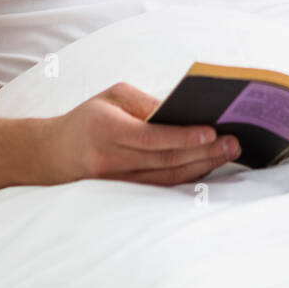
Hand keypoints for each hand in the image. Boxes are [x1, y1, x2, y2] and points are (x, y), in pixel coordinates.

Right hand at [40, 81, 241, 185]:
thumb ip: (146, 103)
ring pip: (167, 176)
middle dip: (203, 151)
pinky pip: (162, 184)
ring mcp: (118, 180)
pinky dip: (187, 175)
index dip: (183, 136)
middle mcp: (112, 158)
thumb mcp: (112, 96)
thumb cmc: (88, 117)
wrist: (54, 154)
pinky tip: (207, 165)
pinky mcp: (125, 191)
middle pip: (165, 159)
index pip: (152, 137)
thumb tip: (182, 111)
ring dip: (201, 165)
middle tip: (233, 142)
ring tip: (228, 153)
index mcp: (108, 128)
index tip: (212, 131)